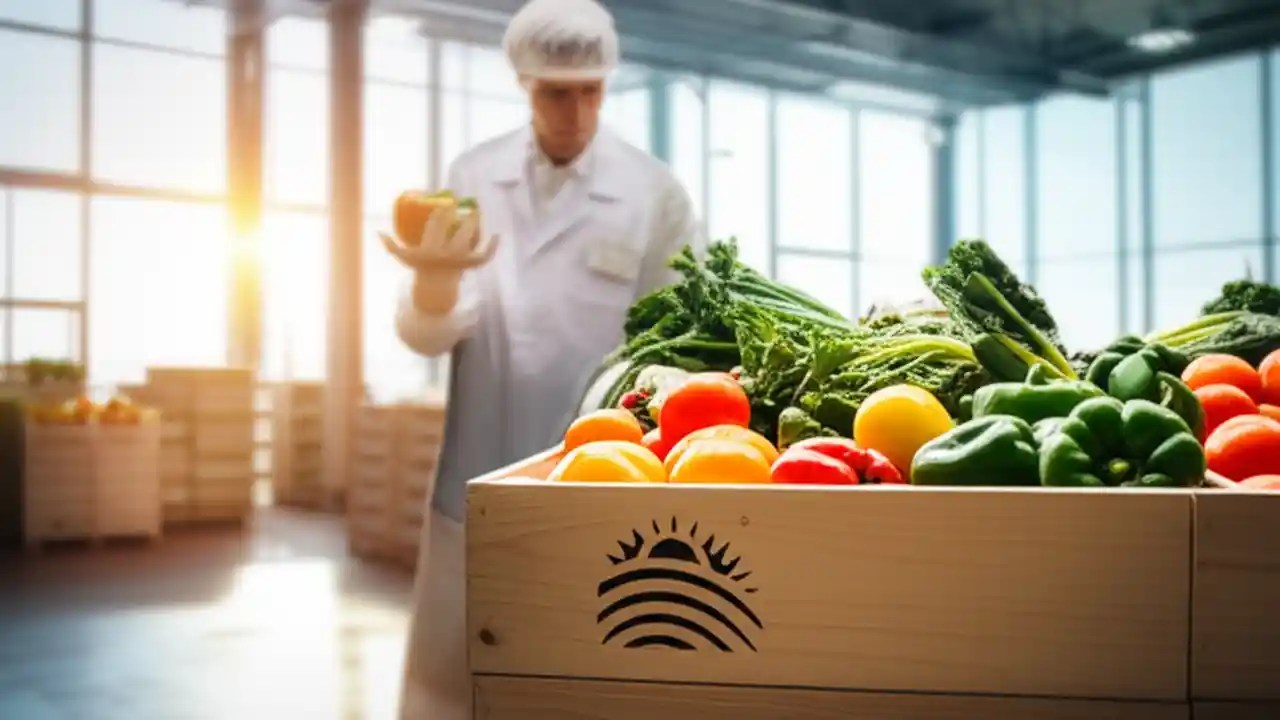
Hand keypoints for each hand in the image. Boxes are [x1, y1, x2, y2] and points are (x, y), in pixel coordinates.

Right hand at [380, 204, 497, 314]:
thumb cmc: (419, 266)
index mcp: (430, 251)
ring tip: (476, 212)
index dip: (441, 212)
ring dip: (476, 226)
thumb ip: (390, 245)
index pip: (436, 228)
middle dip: (464, 218)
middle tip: (462, 204)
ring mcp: (461, 261)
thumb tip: (378, 231)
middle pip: (460, 235)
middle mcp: (447, 256)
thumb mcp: (403, 257)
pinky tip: (497, 234)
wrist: (436, 286)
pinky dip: (492, 247)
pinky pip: (485, 256)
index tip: (444, 202)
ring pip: (473, 241)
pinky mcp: (472, 265)